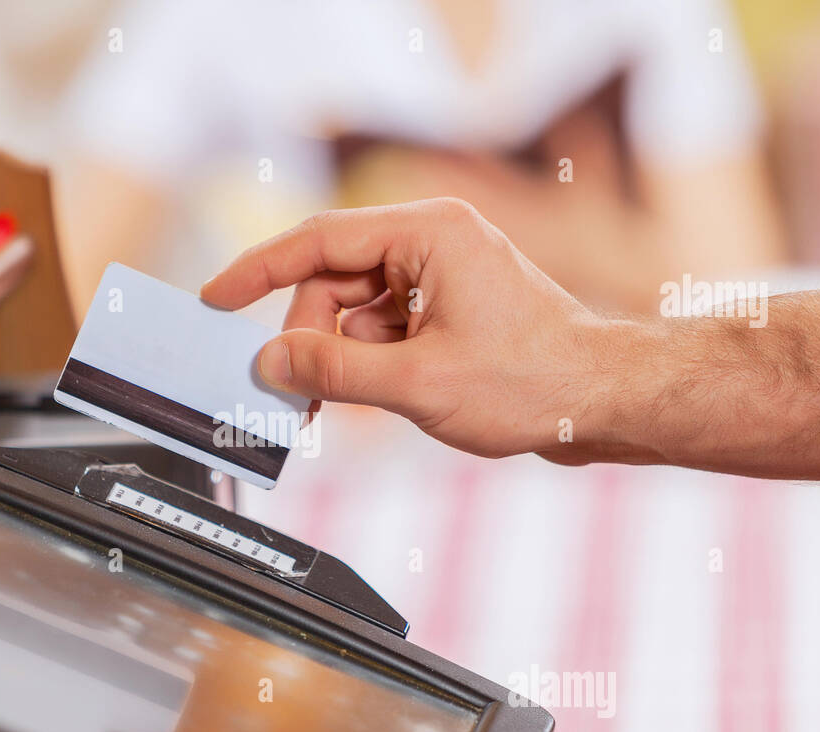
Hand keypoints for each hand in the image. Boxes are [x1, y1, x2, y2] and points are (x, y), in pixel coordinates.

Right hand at [200, 198, 621, 461]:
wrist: (604, 403)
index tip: (215, 297)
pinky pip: (381, 327)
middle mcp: (432, 243)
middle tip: (291, 395)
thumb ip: (334, 370)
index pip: (317, 240)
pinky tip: (372, 397)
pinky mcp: (446, 309)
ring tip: (334, 410)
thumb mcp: (419, 383)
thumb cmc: (535, 381)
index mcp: (428, 233)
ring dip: (338, 358)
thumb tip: (271, 364)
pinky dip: (365, 363)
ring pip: (353, 310)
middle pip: (332, 281)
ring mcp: (439, 276)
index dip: (257, 270)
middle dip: (307, 338)